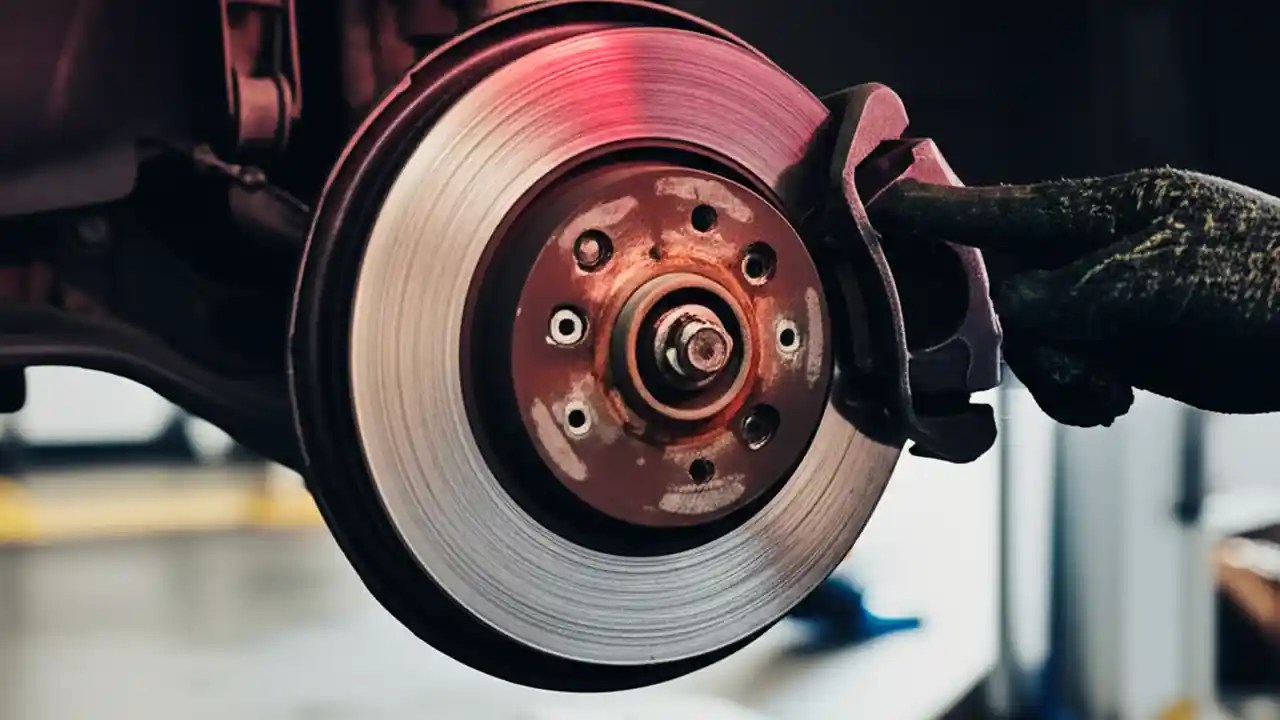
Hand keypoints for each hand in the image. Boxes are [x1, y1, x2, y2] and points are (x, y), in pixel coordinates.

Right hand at [871, 168, 1279, 425]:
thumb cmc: (1265, 281)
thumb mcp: (1166, 278)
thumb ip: (1076, 292)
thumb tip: (1014, 310)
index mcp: (1103, 211)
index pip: (1001, 208)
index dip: (936, 213)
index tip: (876, 211)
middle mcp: (1090, 255)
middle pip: (1000, 291)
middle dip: (1008, 335)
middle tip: (1042, 359)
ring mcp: (1101, 303)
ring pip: (1026, 344)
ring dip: (1056, 376)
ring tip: (1107, 393)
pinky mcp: (1116, 349)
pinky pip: (1058, 376)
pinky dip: (1074, 398)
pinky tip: (1112, 402)